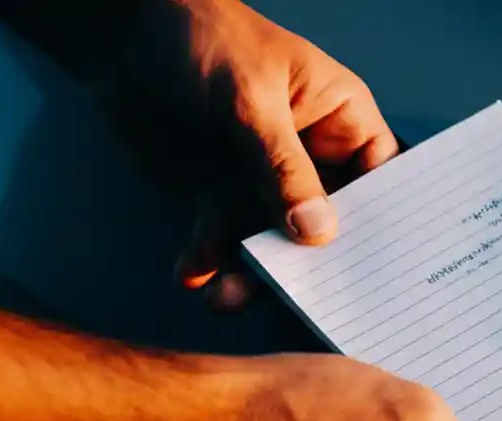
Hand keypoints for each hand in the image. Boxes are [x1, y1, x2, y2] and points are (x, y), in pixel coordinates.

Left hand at [95, 0, 397, 310]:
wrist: (117, 34)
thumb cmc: (203, 37)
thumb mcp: (250, 99)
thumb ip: (282, 166)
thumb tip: (318, 233)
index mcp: (341, 121)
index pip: (381, 184)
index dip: (384, 228)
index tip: (375, 273)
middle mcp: (311, 159)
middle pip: (331, 229)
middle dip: (313, 269)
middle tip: (298, 304)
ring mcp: (264, 183)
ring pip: (274, 246)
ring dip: (252, 277)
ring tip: (227, 297)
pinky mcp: (218, 198)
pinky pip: (223, 242)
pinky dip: (208, 262)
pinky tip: (192, 274)